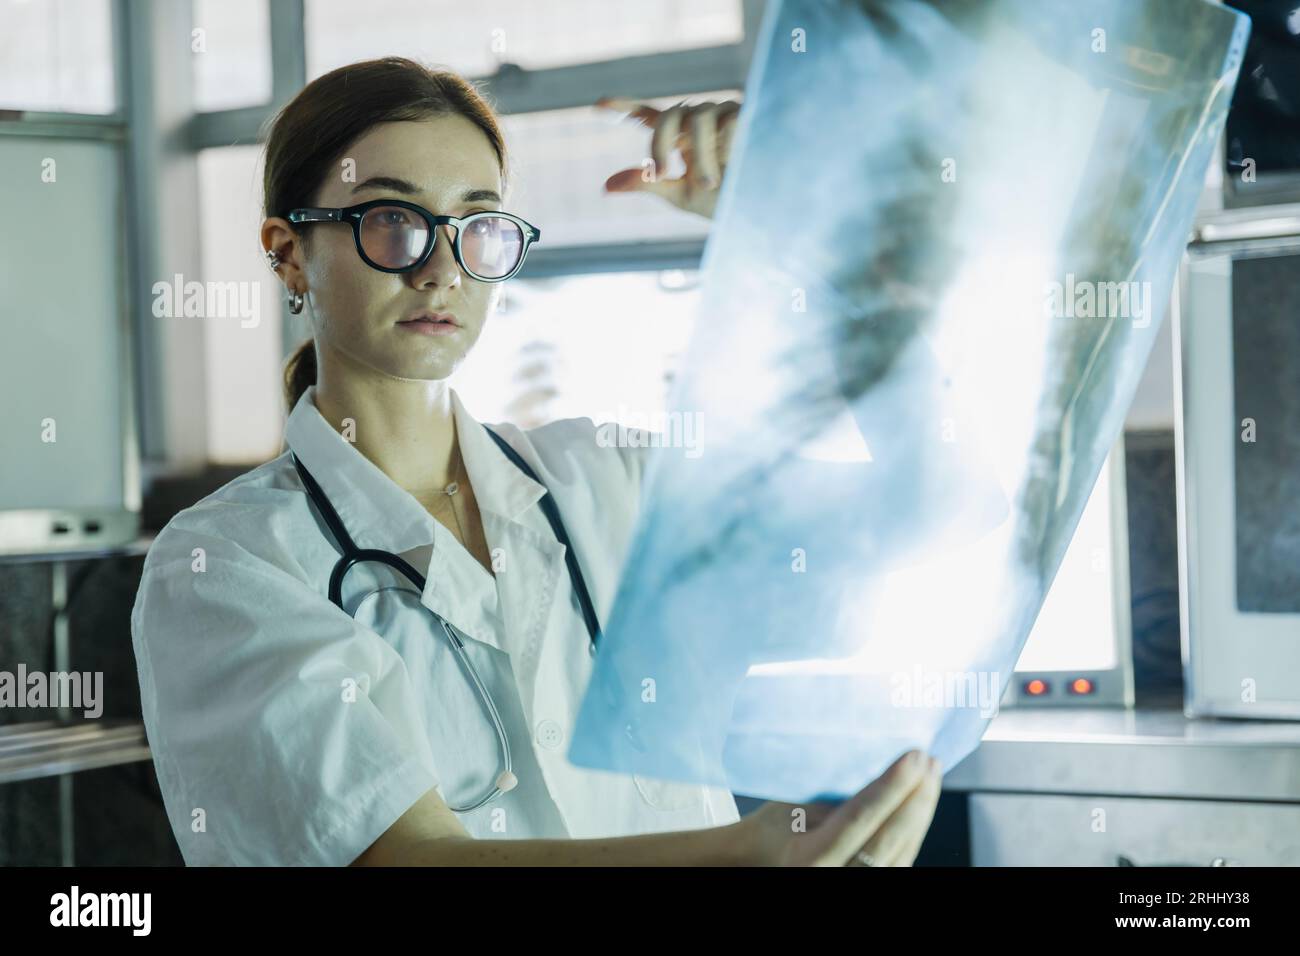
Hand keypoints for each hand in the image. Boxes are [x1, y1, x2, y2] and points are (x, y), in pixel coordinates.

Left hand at [596, 95, 742, 220]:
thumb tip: (605, 187)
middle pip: (669, 115)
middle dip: (659, 142)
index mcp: (681, 139)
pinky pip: (727, 120)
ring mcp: (723, 116)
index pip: (648, 116)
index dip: (624, 108)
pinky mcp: (747, 116)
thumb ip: (646, 184)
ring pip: (698, 119)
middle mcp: (698, 122)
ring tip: (711, 182)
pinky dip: (725, 145)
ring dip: (699, 155)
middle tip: (659, 173)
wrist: (763, 209)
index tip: (597, 106)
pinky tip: (737, 160)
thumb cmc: (724, 201)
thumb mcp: (681, 195)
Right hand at [736, 749, 942, 865]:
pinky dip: (913, 831)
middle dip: (915, 796)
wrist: (760, 864)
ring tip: (931, 777)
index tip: (913, 757)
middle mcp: (834, 879)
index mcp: (810, 860)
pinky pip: (901, 861)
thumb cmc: (773, 831)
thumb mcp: (791, 808)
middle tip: (929, 760)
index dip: (890, 787)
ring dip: (921, 813)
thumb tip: (881, 774)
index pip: (858, 819)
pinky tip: (920, 805)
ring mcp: (854, 887)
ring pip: (903, 853)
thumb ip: (833, 801)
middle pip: (888, 839)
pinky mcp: (870, 885)